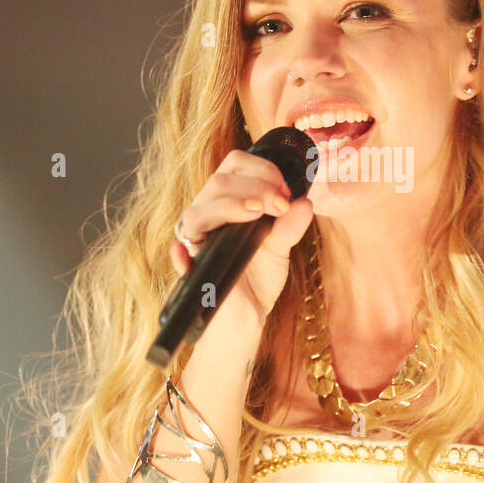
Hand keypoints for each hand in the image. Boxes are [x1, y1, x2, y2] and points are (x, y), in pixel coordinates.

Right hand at [169, 148, 314, 328]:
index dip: (262, 170)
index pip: (234, 166)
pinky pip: (179, 259)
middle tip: (280, 204)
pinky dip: (181, 254)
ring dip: (228, 206)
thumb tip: (305, 202)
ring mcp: (199, 242)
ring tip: (257, 212)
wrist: (248, 316)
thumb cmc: (258, 276)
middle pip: (216, 182)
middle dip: (254, 185)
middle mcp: (209, 215)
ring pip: (196, 212)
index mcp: (228, 201)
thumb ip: (290, 224)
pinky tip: (190, 253)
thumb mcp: (280, 247)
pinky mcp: (192, 272)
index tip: (286, 191)